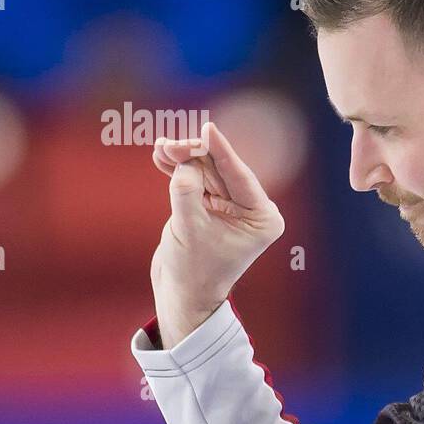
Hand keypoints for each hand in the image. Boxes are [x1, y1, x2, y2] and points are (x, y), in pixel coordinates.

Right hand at [149, 121, 284, 348]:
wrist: (182, 294)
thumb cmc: (192, 270)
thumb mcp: (189, 229)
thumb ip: (187, 193)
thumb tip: (185, 162)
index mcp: (263, 218)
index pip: (240, 176)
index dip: (221, 151)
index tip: (208, 129)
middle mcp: (252, 209)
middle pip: (221, 170)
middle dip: (194, 154)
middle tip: (168, 145)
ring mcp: (231, 206)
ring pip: (206, 171)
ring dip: (182, 159)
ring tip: (160, 148)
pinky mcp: (211, 206)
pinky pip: (195, 180)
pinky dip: (178, 169)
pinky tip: (160, 156)